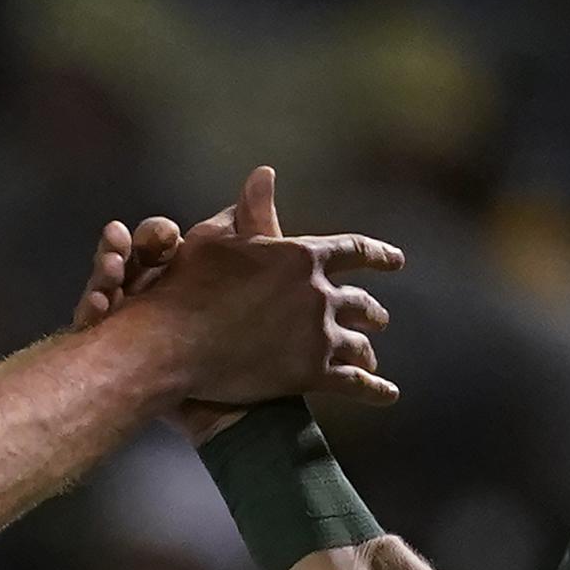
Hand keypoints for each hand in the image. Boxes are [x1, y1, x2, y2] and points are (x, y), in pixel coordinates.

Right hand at [81, 211, 242, 441]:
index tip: (158, 240)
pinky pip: (93, 325)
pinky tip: (96, 311)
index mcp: (180, 269)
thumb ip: (255, 231)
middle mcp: (150, 288)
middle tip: (115, 257)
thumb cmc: (244, 343)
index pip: (156, 240)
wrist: (232, 412)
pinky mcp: (117, 345)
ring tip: (104, 284)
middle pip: (123, 258)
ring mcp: (131, 318)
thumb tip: (264, 171)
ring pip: (104, 287)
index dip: (151, 237)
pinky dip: (92, 314)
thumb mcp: (253, 278)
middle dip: (117, 252)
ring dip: (100, 279)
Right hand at [106, 165, 400, 410]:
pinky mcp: (311, 374)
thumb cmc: (185, 287)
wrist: (173, 345)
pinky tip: (389, 394)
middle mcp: (319, 294)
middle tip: (378, 318)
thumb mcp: (214, 237)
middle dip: (371, 312)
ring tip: (371, 358)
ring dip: (368, 350)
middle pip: (360, 302)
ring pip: (360, 344)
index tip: (397, 261)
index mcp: (302, 255)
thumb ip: (248, 210)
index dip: (378, 255)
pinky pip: (356, 384)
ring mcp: (319, 335)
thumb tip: (265, 175)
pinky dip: (376, 389)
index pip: (353, 251)